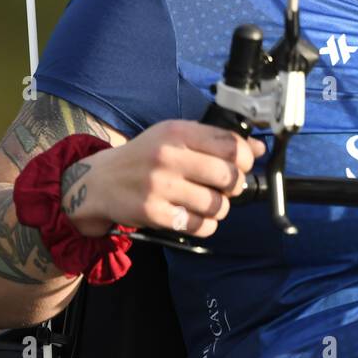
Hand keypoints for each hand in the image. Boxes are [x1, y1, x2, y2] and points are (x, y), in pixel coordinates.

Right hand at [64, 120, 263, 238]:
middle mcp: (168, 156)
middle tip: (226, 188)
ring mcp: (159, 186)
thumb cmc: (145, 157)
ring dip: (220, 208)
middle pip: (229, 176)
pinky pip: (198, 225)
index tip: (242, 165)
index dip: (245, 159)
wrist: (98, 182)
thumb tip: (258, 148)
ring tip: (207, 203)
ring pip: (217, 205)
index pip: (231, 145)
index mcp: (178, 132)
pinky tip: (192, 216)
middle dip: (235, 186)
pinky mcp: (152, 213)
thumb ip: (216, 140)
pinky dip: (204, 224)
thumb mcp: (176, 137)